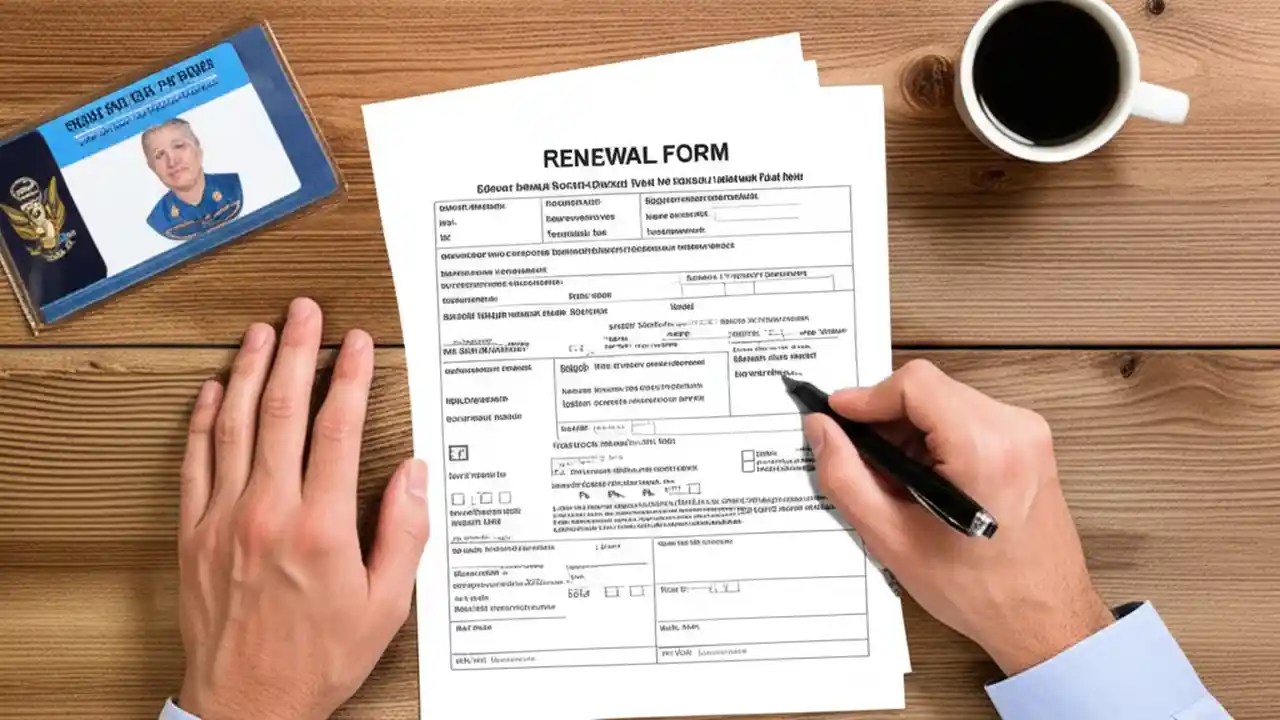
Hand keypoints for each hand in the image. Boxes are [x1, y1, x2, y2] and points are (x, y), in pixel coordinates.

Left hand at [176, 298, 428, 719]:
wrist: (248, 704)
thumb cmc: (320, 657)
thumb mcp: (385, 604)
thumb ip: (403, 532)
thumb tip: (412, 471)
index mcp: (321, 527)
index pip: (336, 430)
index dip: (348, 378)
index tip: (357, 344)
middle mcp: (268, 513)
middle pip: (282, 412)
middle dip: (296, 353)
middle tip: (305, 312)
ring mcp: (224, 520)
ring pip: (234, 426)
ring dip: (250, 372)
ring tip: (261, 333)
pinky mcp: (195, 534)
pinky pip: (195, 463)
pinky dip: (203, 421)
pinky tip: (215, 391)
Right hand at [802, 359, 1111, 675]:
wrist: (1045, 619)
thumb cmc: (982, 591)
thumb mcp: (892, 540)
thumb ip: (846, 477)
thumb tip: (822, 432)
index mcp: (984, 449)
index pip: (913, 384)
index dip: (866, 397)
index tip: (838, 416)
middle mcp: (1014, 431)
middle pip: (929, 389)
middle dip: (886, 419)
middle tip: (863, 460)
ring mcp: (1028, 434)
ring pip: (947, 400)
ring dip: (911, 431)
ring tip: (896, 481)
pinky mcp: (1031, 443)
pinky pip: (969, 417)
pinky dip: (937, 438)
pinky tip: (926, 480)